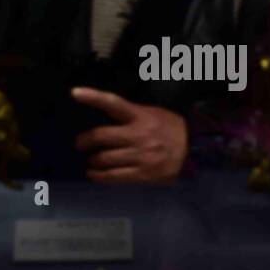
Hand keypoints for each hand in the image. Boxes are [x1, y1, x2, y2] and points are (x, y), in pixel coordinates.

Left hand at [73, 87, 187, 183]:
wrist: (194, 151)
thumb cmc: (170, 129)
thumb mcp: (153, 114)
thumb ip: (131, 115)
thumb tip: (106, 118)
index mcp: (140, 116)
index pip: (113, 103)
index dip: (93, 97)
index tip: (75, 93)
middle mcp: (138, 134)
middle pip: (101, 136)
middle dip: (85, 141)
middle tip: (80, 144)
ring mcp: (140, 156)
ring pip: (104, 158)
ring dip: (92, 160)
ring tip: (91, 161)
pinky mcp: (142, 174)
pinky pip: (113, 176)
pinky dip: (99, 176)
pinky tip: (94, 174)